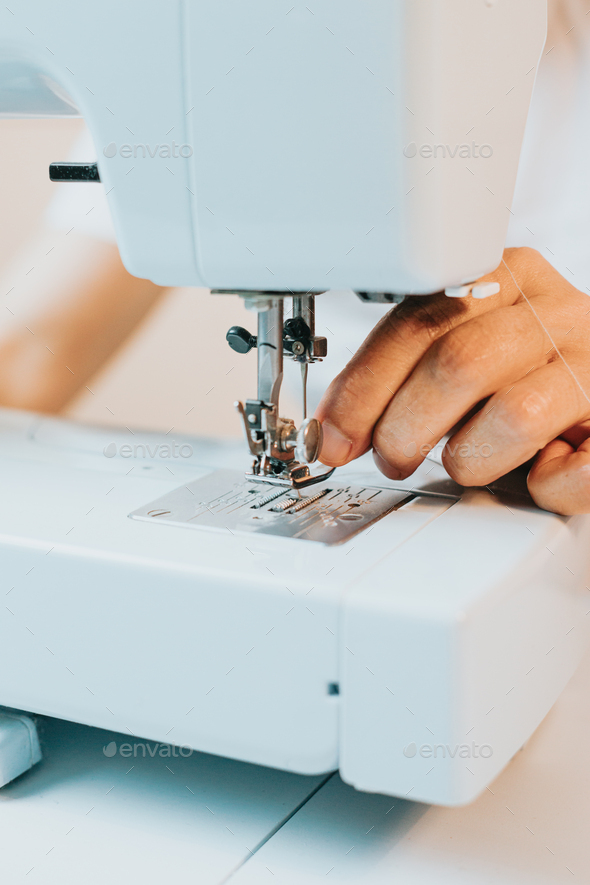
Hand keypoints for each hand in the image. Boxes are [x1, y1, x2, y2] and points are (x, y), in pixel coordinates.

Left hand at [315, 248, 589, 515]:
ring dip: (470, 458)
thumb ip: (402, 374)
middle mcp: (556, 313)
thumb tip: (335, 429)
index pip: (418, 321)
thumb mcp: (461, 352)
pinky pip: (578, 470)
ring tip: (469, 462)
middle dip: (404, 428)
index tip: (336, 437)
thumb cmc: (525, 376)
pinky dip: (545, 487)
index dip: (364, 388)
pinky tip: (538, 475)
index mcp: (506, 280)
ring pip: (515, 415)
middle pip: (458, 363)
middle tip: (392, 458)